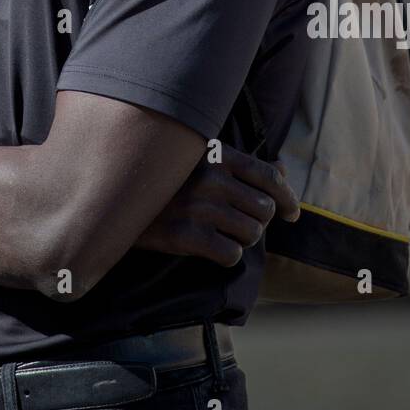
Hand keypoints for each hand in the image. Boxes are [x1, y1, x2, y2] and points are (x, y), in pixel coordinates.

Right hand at [134, 142, 299, 265]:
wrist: (116, 201)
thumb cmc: (168, 181)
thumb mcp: (202, 161)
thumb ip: (243, 165)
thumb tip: (282, 170)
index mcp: (216, 153)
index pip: (270, 177)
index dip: (288, 199)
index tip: (293, 214)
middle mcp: (210, 177)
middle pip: (264, 209)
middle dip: (258, 222)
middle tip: (240, 224)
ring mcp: (197, 206)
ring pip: (251, 234)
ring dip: (243, 239)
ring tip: (222, 233)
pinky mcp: (185, 235)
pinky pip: (231, 255)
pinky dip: (227, 256)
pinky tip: (212, 248)